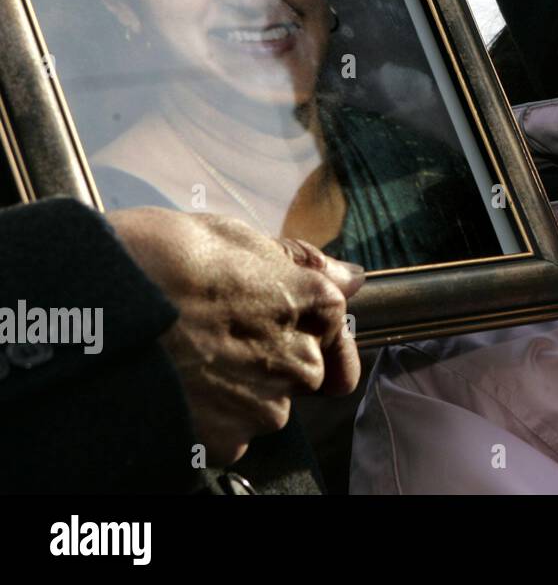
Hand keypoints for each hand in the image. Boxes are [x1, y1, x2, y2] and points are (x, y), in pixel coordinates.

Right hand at [106, 208, 365, 466]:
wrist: (89, 313)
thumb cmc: (152, 258)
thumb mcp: (227, 236)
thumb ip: (295, 263)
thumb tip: (349, 276)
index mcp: (311, 301)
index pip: (335, 324)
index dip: (299, 319)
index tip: (270, 314)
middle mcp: (298, 359)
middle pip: (305, 369)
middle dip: (273, 357)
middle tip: (215, 334)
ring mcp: (262, 407)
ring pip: (267, 405)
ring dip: (241, 390)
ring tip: (186, 359)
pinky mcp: (224, 442)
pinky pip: (232, 436)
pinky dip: (211, 420)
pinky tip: (176, 388)